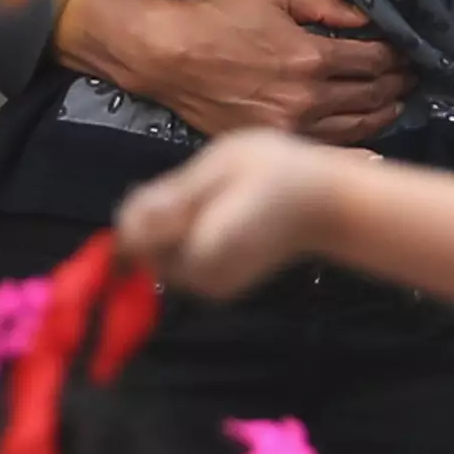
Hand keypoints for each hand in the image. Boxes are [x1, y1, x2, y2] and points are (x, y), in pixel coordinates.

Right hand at [58, 0, 413, 143]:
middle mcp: (307, 98)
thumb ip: (326, 3)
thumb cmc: (218, 20)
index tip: (407, 52)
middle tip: (411, 76)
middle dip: (397, 83)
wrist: (168, 58)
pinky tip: (374, 147)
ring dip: (384, 113)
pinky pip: (328, 149)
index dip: (397, 56)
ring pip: (357, 126)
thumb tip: (369, 14)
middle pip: (372, 95)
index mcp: (311, 58)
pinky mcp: (275, 142)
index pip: (375, 61)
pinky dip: (357, 147)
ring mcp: (292, 126)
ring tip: (397, 101)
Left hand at [119, 128, 333, 295]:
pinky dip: (187, 243)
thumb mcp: (221, 164)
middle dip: (156, 222)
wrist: (327, 205)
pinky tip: (219, 221)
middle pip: (144, 251)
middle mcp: (201, 277)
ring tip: (215, 203)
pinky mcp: (219, 289)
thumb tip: (125, 222)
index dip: (139, 212)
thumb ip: (173, 196)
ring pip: (161, 258)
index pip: (134, 238)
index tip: (167, 191)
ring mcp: (211, 287)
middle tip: (200, 191)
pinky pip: (182, 264)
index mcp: (201, 247)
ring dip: (171, 232)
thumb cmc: (279, 172)